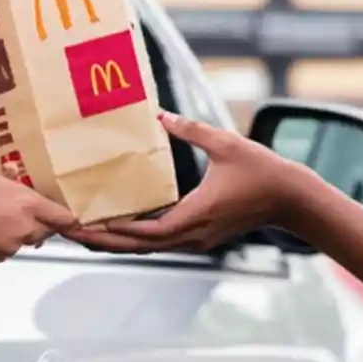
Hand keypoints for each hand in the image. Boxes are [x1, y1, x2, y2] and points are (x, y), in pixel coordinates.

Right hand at [0, 169, 77, 261]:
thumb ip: (14, 185)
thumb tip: (21, 183)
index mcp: (27, 203)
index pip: (63, 218)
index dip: (66, 218)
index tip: (68, 217)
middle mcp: (24, 227)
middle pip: (45, 231)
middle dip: (38, 223)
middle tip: (21, 210)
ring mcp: (9, 245)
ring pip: (24, 240)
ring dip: (18, 232)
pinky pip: (7, 250)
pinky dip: (1, 241)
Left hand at [67, 111, 296, 253]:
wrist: (292, 200)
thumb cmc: (262, 172)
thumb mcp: (225, 143)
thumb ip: (191, 129)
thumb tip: (161, 115)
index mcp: (196, 215)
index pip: (147, 232)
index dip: (115, 230)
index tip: (87, 225)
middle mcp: (193, 234)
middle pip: (138, 246)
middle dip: (102, 241)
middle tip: (70, 232)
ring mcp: (197, 239)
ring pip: (147, 247)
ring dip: (116, 241)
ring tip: (84, 232)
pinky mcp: (200, 235)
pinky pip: (160, 241)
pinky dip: (135, 237)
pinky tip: (118, 226)